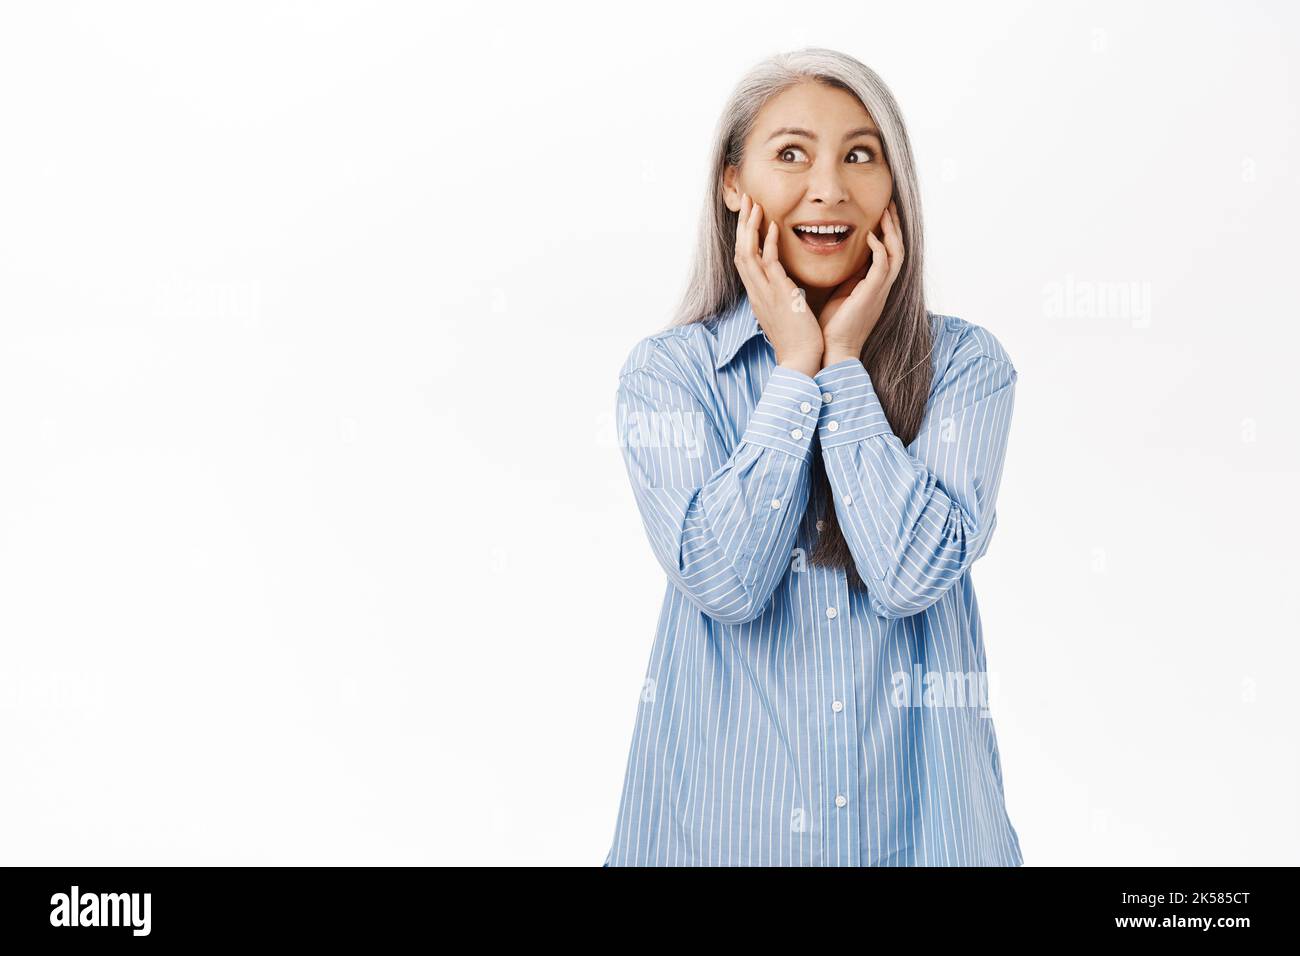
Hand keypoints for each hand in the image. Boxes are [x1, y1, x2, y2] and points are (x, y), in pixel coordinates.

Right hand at [733, 192, 822, 376]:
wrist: (801, 360)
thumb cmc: (797, 339)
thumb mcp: (785, 313)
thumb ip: (782, 296)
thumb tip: (788, 287)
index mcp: (757, 295)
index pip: (744, 260)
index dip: (745, 237)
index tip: (749, 217)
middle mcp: (756, 292)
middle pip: (740, 251)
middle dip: (742, 225)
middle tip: (746, 200)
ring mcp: (764, 293)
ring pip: (747, 253)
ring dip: (750, 227)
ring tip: (754, 205)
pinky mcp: (779, 294)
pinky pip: (769, 263)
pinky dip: (769, 243)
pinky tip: (773, 227)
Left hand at [817, 200, 905, 366]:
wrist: (833, 350)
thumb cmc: (833, 326)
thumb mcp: (842, 295)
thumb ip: (849, 278)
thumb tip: (847, 261)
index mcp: (875, 286)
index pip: (888, 253)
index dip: (887, 233)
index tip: (881, 214)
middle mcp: (882, 287)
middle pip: (898, 249)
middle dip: (895, 226)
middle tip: (890, 205)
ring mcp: (879, 291)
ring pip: (896, 254)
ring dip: (891, 232)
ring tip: (885, 212)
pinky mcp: (871, 294)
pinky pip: (883, 266)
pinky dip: (879, 249)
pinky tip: (870, 236)